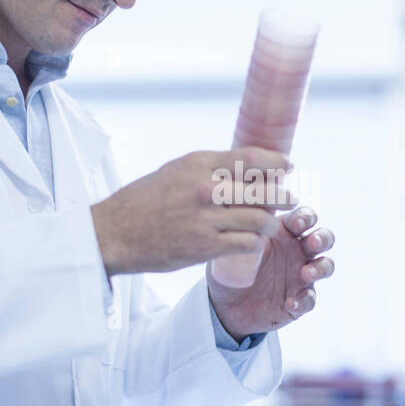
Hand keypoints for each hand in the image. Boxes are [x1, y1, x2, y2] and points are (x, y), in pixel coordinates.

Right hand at [90, 147, 295, 276]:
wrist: (114, 233)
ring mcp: (206, 219)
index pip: (252, 158)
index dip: (277, 163)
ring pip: (261, 220)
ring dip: (272, 224)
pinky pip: (247, 244)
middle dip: (283, 196)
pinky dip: (256, 244)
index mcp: (198, 163)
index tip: (288, 167)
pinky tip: (253, 242)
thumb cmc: (143, 200)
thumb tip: (245, 167)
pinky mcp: (205, 246)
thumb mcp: (175, 171)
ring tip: (271, 225)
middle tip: (290, 199)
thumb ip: (208, 168)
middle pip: (264, 189)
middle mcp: (206, 188)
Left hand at [206, 205, 334, 338]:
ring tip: (307, 273)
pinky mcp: (299, 300)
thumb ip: (237, 227)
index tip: (298, 223)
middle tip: (312, 242)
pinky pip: (310, 299)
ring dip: (321, 267)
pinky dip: (303, 301)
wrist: (226, 304)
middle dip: (322, 238)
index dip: (306, 217)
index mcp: (284, 233)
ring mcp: (301, 276)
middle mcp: (297, 251)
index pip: (303, 218)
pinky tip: (291, 303)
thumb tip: (232, 200)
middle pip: (323, 238)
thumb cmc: (231, 267)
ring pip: (325, 266)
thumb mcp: (231, 245)